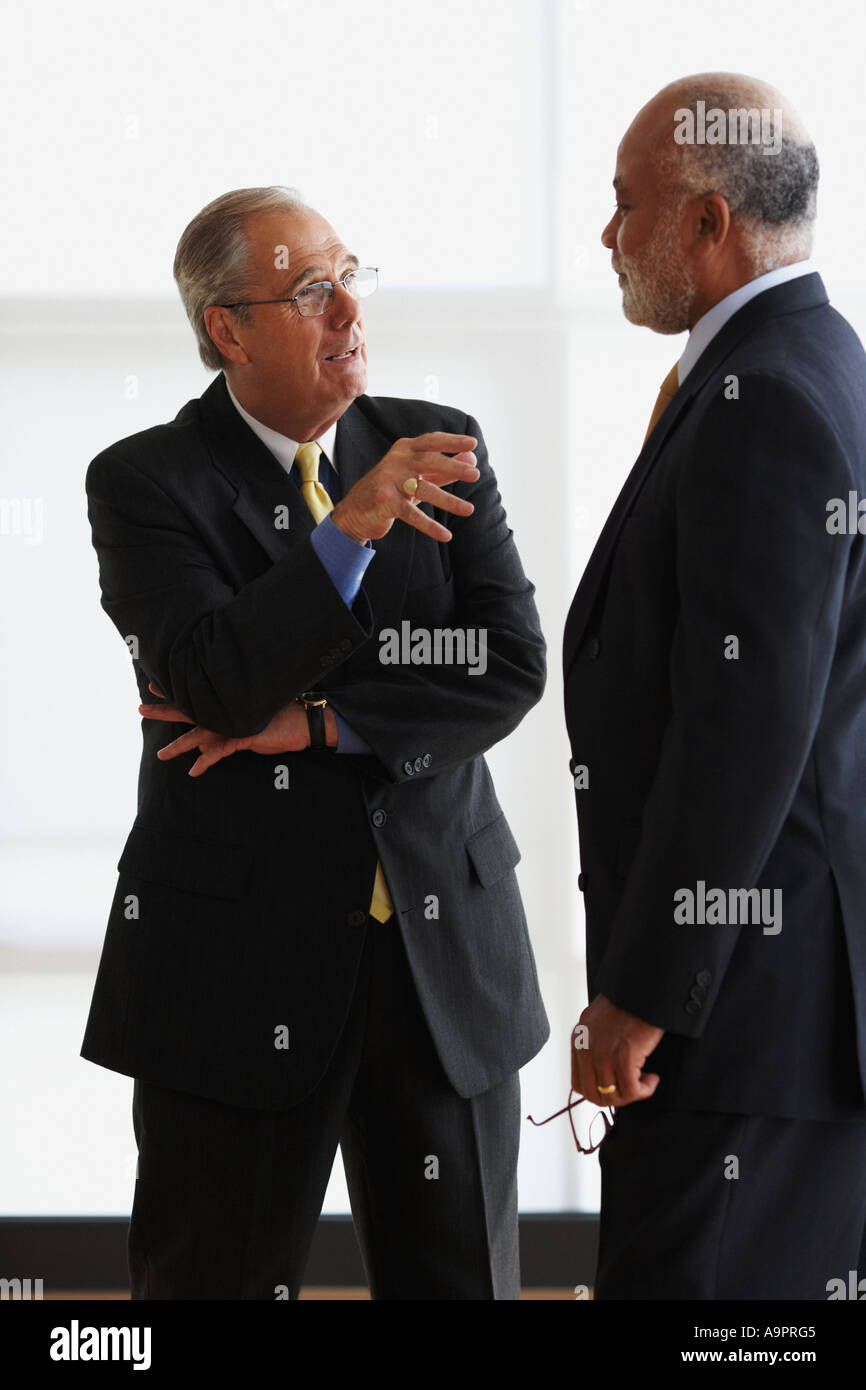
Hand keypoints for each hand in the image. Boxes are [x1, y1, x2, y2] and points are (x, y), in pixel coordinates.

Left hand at [139, 682, 336, 775]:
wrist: (301, 724)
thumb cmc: (276, 722)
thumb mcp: (247, 727)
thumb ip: (223, 732)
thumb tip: (203, 744)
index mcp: (224, 706)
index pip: (193, 698)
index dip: (173, 692)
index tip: (153, 685)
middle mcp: (224, 712)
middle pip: (188, 710)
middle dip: (164, 710)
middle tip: (141, 707)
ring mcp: (232, 723)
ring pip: (198, 734)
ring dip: (178, 746)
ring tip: (160, 755)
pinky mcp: (243, 736)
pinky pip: (220, 751)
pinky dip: (206, 761)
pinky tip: (194, 771)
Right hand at [330, 431, 479, 544]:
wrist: (355, 512)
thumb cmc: (390, 490)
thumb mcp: (417, 477)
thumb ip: (443, 470)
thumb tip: (472, 460)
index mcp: (404, 450)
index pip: (431, 441)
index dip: (452, 442)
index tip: (473, 443)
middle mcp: (396, 461)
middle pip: (428, 461)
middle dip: (453, 467)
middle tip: (475, 475)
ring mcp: (389, 481)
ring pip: (423, 489)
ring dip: (448, 500)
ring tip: (469, 510)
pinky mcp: (385, 502)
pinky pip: (412, 515)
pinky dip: (430, 526)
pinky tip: (446, 535)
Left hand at [571, 994, 663, 1108]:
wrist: (644, 988)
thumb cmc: (628, 1003)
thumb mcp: (599, 1021)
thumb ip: (594, 1043)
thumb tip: (602, 1073)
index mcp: (578, 1039)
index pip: (578, 1084)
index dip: (600, 1092)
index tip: (618, 1086)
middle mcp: (586, 1047)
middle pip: (594, 1095)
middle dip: (616, 1099)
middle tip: (634, 1088)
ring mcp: (603, 1052)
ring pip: (612, 1097)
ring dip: (632, 1095)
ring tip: (646, 1081)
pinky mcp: (624, 1055)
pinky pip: (632, 1090)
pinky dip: (645, 1090)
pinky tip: (653, 1078)